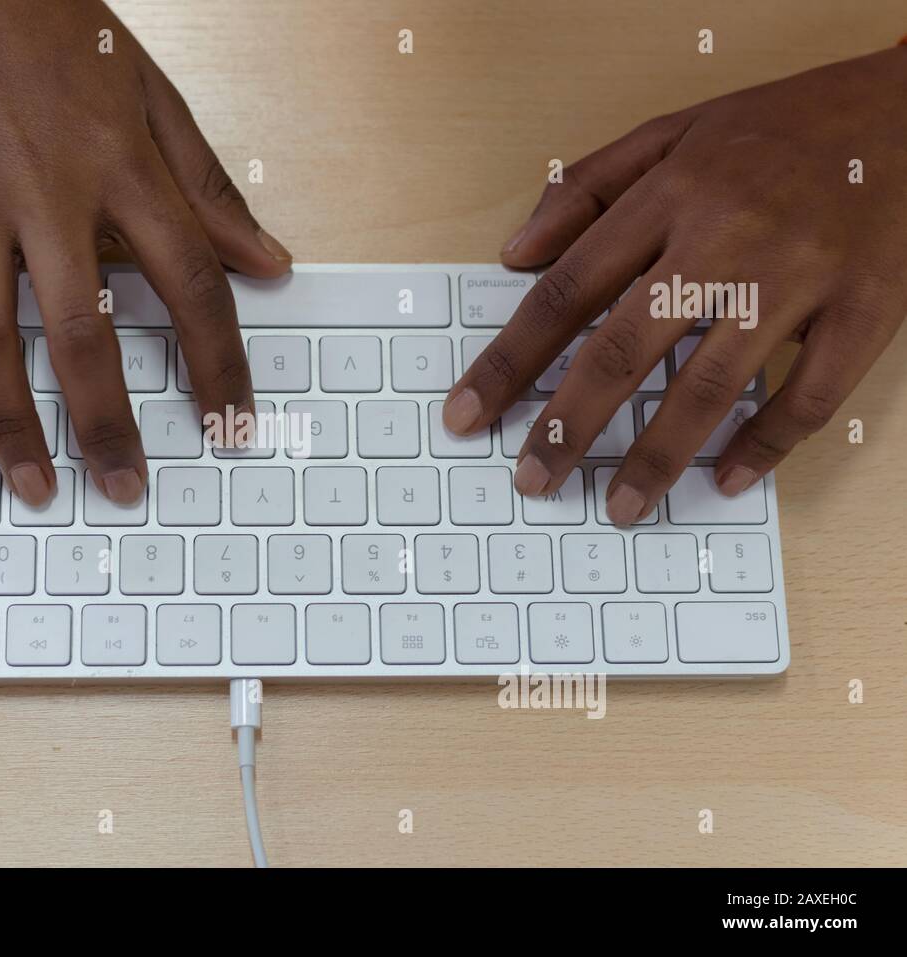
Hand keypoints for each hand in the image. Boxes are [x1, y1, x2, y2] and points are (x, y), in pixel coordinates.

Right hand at [0, 0, 290, 504]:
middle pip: (81, 333)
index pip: (190, 285)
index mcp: (121, 168)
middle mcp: (44, 193)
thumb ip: (211, 188)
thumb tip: (269, 264)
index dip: (218, 365)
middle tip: (124, 489)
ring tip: (32, 483)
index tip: (230, 425)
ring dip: (4, 421)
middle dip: (107, 424)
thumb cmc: (59, 27)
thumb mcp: (157, 95)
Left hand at [443, 47, 906, 523]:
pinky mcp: (865, 309)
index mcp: (669, 196)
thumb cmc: (782, 126)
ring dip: (657, 455)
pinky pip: (811, 394)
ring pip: (711, 385)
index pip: (565, 292)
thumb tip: (514, 252)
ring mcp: (798, 279)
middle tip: (530, 478)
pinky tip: (728, 480)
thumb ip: (587, 185)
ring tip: (619, 507)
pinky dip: (768, 444)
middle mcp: (724, 239)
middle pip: (624, 348)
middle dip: (566, 424)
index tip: (467, 414)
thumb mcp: (673, 130)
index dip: (509, 361)